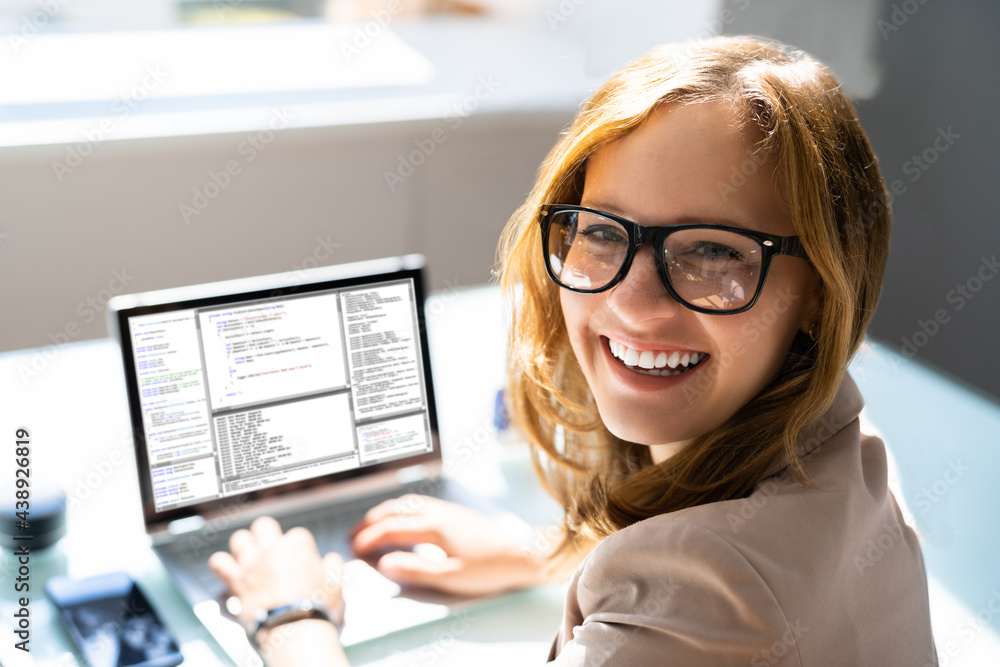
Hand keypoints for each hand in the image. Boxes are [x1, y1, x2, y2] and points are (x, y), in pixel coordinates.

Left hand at [208, 516, 344, 629]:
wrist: (294, 630)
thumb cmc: (316, 610)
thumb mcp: (337, 587)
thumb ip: (334, 568)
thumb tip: (332, 561)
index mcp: (299, 548)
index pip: (298, 535)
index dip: (299, 547)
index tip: (301, 558)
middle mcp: (273, 550)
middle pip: (264, 525)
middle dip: (266, 534)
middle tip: (270, 547)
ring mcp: (252, 563)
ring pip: (240, 538)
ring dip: (243, 546)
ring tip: (247, 555)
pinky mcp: (236, 580)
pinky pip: (219, 562)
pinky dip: (221, 564)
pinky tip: (225, 568)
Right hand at [350, 494, 565, 595]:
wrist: (522, 554)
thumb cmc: (489, 568)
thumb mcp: (450, 577)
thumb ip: (415, 570)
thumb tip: (384, 563)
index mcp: (433, 527)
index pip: (391, 528)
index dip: (369, 538)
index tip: (353, 549)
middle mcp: (438, 512)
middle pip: (395, 509)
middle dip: (371, 521)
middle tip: (353, 535)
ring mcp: (447, 509)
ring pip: (407, 502)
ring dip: (385, 512)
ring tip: (371, 526)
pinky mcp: (455, 512)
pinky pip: (419, 504)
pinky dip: (401, 510)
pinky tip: (402, 521)